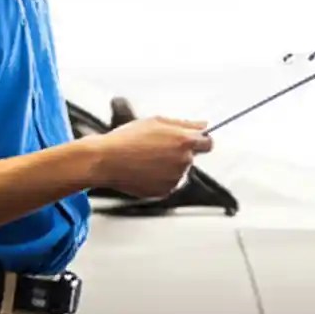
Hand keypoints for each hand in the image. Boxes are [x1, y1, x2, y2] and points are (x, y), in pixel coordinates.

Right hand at [91, 116, 213, 197]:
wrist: (106, 160)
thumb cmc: (127, 138)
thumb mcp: (157, 121)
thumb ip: (184, 124)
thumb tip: (204, 125)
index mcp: (184, 141)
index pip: (208, 143)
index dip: (200, 141)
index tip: (192, 141)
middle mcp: (183, 161)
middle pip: (191, 157)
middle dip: (179, 152)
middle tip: (156, 148)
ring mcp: (175, 178)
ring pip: (179, 171)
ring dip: (169, 166)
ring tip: (146, 159)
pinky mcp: (165, 192)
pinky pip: (169, 183)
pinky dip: (160, 178)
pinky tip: (144, 170)